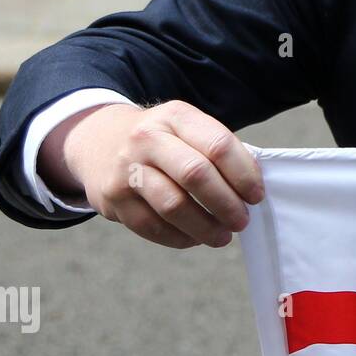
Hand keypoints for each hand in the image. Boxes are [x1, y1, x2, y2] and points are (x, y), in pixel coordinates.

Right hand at [43, 100, 263, 249]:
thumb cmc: (163, 141)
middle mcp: (147, 139)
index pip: (219, 146)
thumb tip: (252, 187)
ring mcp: (126, 169)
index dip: (244, 175)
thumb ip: (218, 151)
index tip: (256, 196)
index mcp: (176, 117)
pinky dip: (179, 238)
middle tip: (242, 220)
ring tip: (222, 236)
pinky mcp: (112, 199)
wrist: (99, 143)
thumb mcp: (187, 128)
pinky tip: (195, 238)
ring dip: (205, 227)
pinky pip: (152, 226)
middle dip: (226, 204)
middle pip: (196, 175)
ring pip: (173, 205)